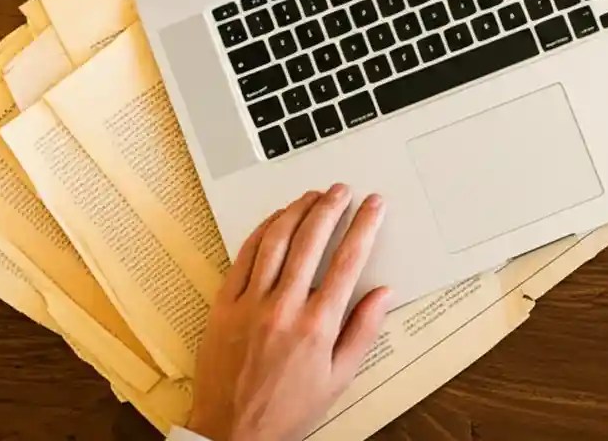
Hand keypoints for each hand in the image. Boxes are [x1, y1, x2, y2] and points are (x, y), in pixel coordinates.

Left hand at [187, 184, 389, 440]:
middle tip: (342, 189)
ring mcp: (250, 303)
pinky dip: (261, 231)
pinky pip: (243, 256)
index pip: (348, 261)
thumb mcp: (339, 378)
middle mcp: (284, 308)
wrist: (233, 431)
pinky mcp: (224, 305)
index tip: (374, 206)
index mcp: (317, 326)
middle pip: (311, 240)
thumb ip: (363, 331)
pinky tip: (274, 219)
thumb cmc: (287, 410)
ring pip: (275, 240)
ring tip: (312, 195)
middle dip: (331, 207)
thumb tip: (383, 294)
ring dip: (296, 211)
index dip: (364, 226)